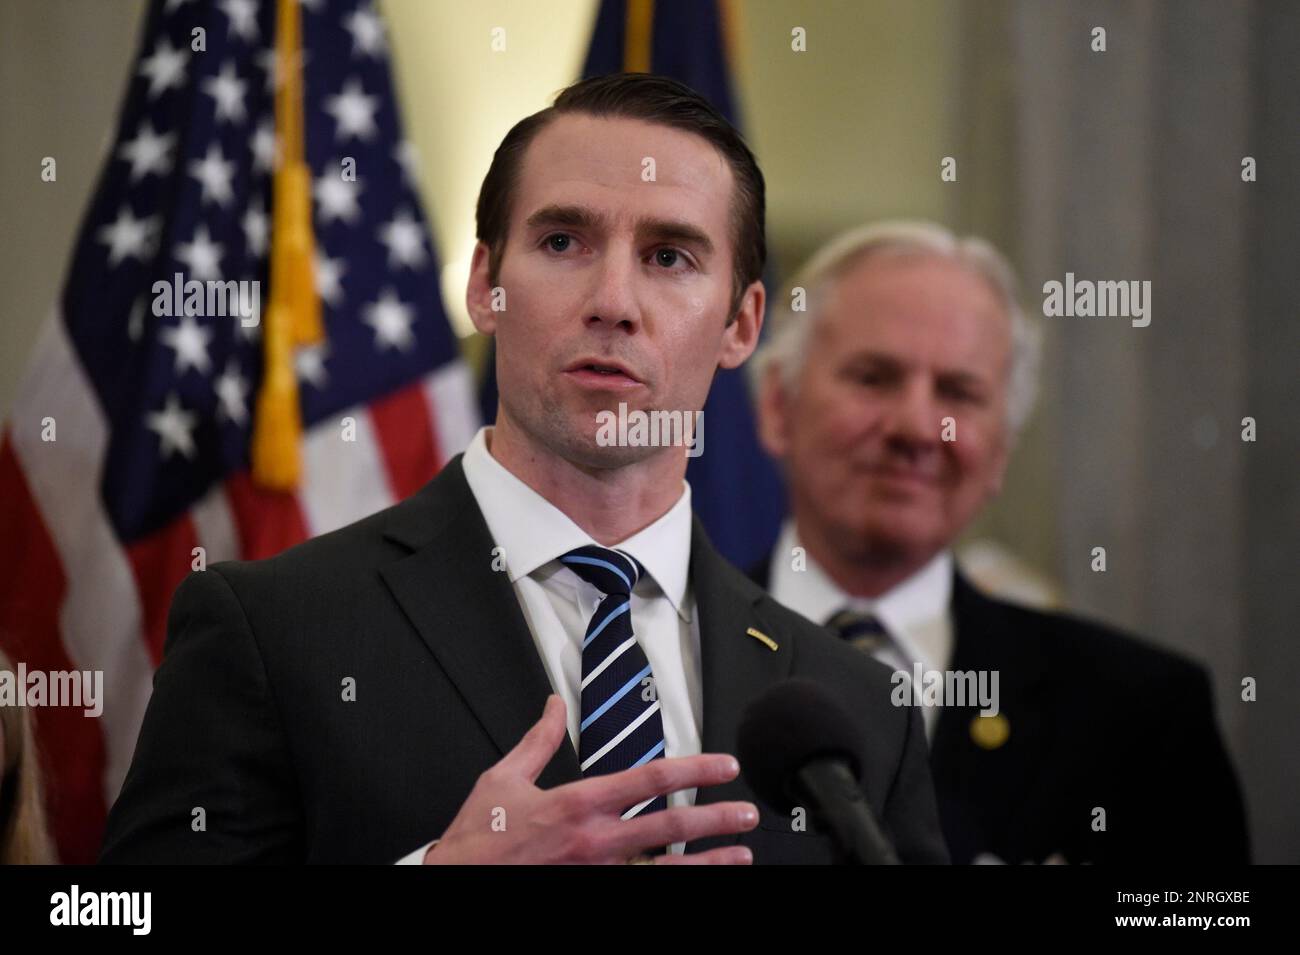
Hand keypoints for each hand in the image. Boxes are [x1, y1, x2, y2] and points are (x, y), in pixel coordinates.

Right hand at [424, 694, 757, 863]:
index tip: (724, 766)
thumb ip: (537, 740)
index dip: (694, 770)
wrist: (457, 883)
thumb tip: (553, 705)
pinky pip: (643, 892)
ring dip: (707, 864)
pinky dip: (673, 887)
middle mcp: (594, 842)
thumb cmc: (478, 838)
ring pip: (665, 870)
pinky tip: (696, 884)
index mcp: (577, 805)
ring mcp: (595, 875)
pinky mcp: (591, 896)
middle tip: (748, 814)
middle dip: (715, 821)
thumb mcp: (504, 778)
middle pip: (669, 829)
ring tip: (741, 857)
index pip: (648, 781)